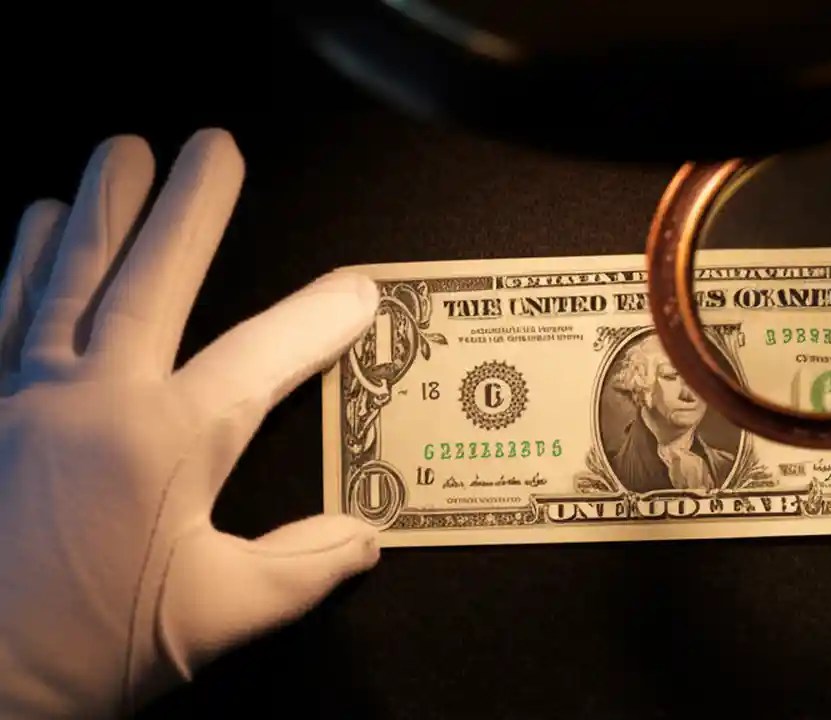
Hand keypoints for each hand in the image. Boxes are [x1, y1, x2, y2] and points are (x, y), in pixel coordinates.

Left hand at [0, 129, 380, 717]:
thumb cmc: (88, 653)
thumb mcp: (216, 620)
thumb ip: (300, 571)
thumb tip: (366, 539)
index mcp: (166, 444)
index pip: (262, 360)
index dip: (319, 318)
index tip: (360, 287)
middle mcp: (93, 401)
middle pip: (149, 282)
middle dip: (190, 208)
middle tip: (214, 144)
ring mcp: (22, 399)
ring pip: (62, 280)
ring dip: (95, 209)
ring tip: (118, 150)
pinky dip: (12, 265)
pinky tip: (25, 223)